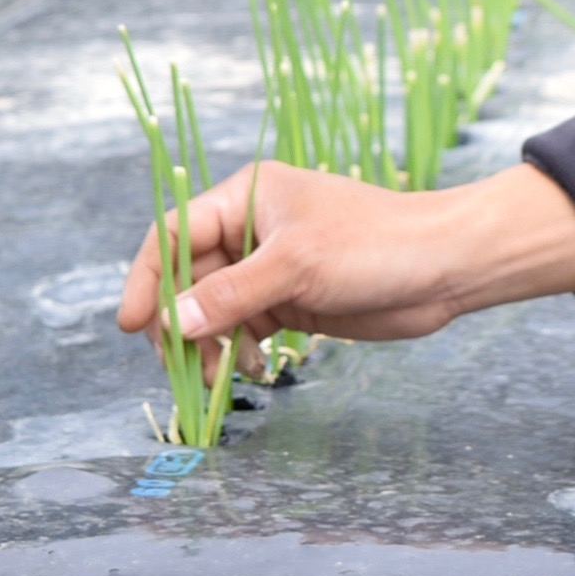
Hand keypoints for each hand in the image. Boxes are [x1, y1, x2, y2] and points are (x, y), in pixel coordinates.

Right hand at [116, 160, 574, 352]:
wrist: (444, 267)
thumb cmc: (374, 246)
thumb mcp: (295, 267)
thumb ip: (229, 296)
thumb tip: (170, 322)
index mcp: (245, 198)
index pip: (173, 233)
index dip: (146, 278)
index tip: (130, 324)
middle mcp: (251, 229)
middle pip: (188, 278)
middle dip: (179, 322)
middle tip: (178, 366)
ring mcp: (271, 267)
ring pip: (213, 309)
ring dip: (208, 345)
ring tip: (220, 377)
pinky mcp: (292, 299)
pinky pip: (244, 328)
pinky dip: (238, 351)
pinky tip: (254, 369)